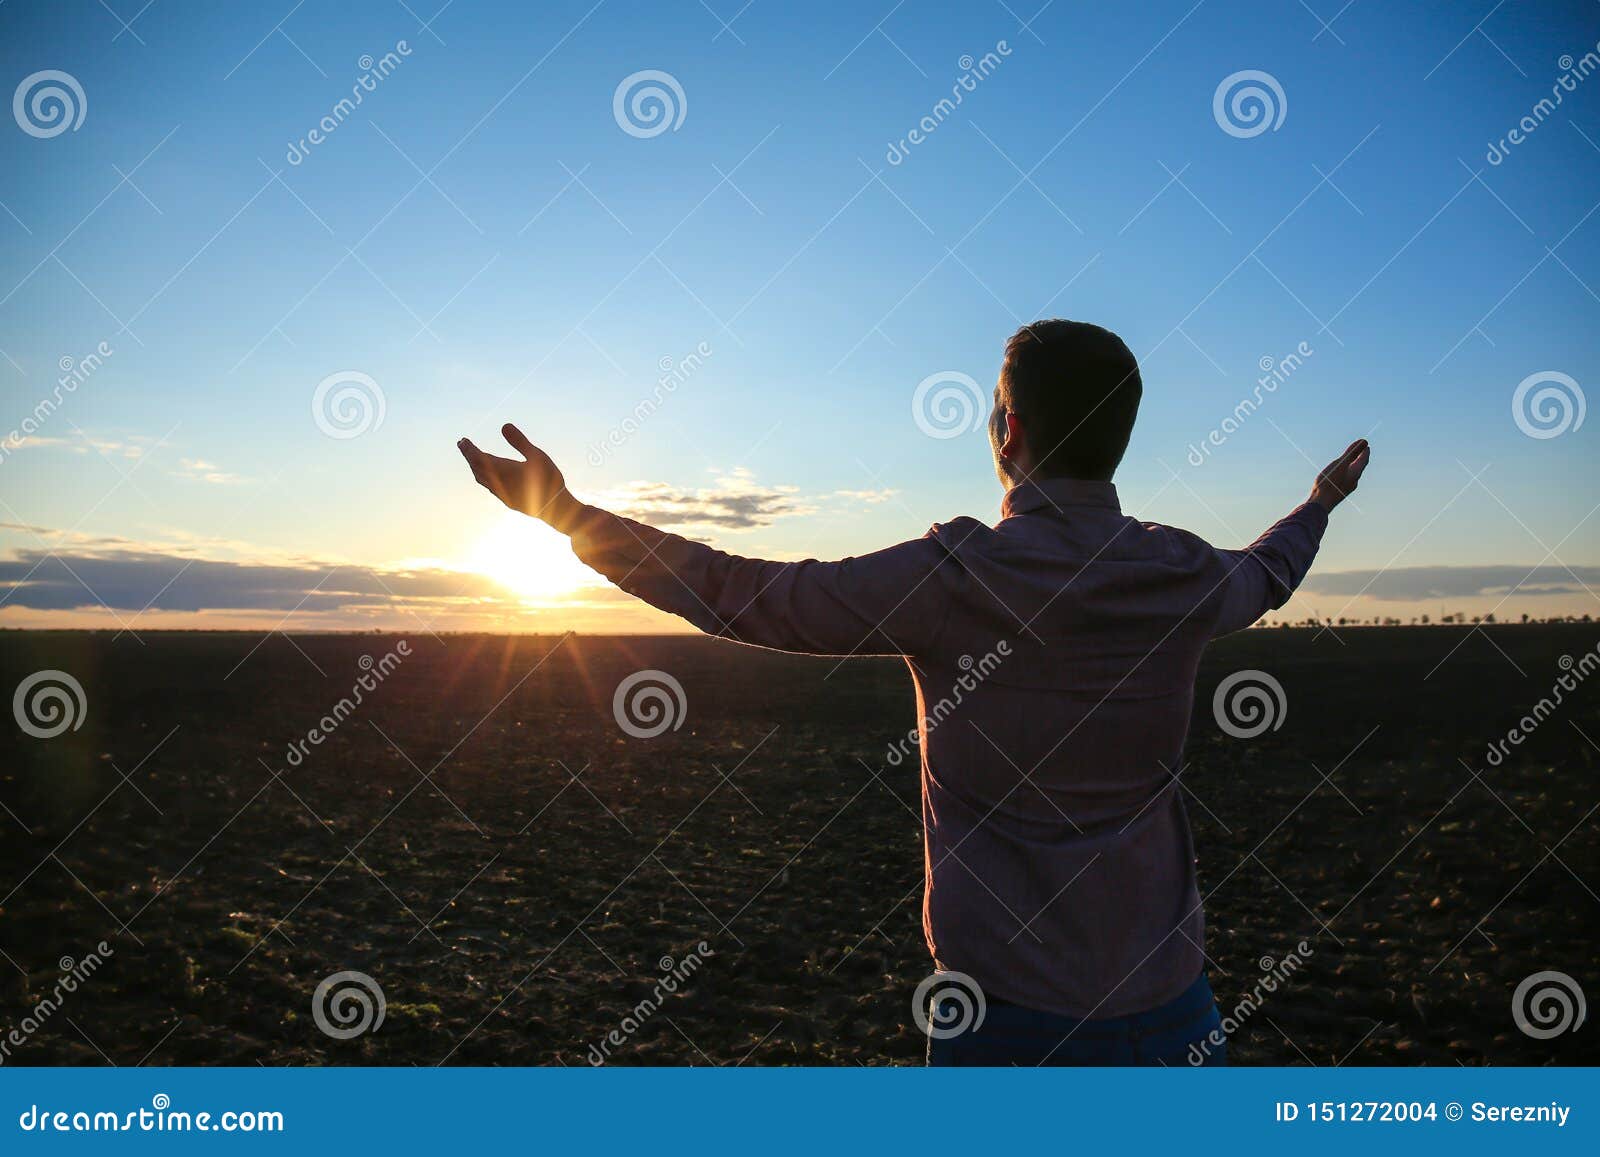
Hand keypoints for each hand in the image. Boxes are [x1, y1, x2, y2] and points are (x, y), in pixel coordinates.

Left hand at [458, 424, 581, 526]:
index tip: (462, 440)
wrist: (554, 508)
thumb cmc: (548, 480)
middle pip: (476, 467)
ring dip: (474, 466)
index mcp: (502, 470)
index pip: (478, 457)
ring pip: (481, 479)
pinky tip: (488, 476)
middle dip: (468, 455)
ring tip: (472, 458)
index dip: (469, 448)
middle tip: (462, 444)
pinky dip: (482, 477)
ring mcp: (501, 494)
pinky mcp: (507, 501)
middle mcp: (497, 482)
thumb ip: (520, 441)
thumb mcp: (536, 456)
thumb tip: (504, 425)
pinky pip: (489, 487)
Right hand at [1309, 438, 1370, 511]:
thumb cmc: (1329, 483)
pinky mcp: (1338, 492)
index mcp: (1355, 474)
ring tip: (1351, 462)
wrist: (1320, 504)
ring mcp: (1345, 488)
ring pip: (1352, 475)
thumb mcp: (1340, 464)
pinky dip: (1345, 473)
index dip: (1365, 452)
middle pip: (1359, 468)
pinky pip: (1345, 480)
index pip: (1363, 461)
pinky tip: (1338, 476)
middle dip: (1360, 459)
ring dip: (1353, 466)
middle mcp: (1353, 481)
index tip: (1366, 446)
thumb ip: (1352, 453)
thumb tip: (1365, 441)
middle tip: (1361, 452)